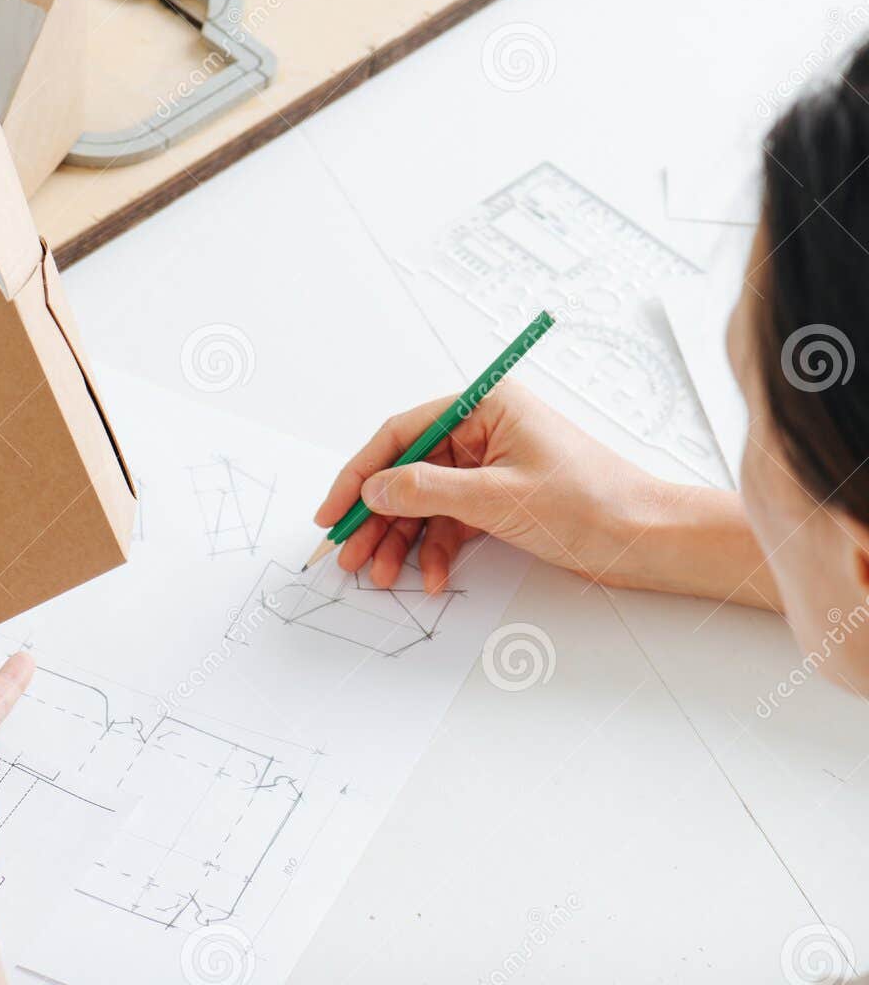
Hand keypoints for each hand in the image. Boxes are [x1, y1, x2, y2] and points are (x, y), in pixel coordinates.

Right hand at [314, 383, 779, 608]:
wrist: (648, 540)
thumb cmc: (591, 504)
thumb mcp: (497, 497)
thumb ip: (427, 491)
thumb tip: (374, 490)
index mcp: (486, 407)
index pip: (401, 433)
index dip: (360, 473)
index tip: (335, 510)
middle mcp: (484, 431)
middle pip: (407, 471)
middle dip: (376, 517)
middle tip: (349, 554)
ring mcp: (491, 467)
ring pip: (424, 502)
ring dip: (401, 541)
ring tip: (381, 576)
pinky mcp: (500, 500)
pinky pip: (451, 522)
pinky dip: (436, 550)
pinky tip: (431, 577)